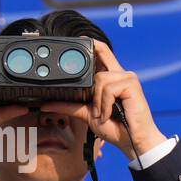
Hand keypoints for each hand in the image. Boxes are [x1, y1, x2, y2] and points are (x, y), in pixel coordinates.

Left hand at [42, 39, 165, 159]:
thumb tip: (46, 104)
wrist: (134, 141)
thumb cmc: (116, 128)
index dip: (92, 44)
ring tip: (103, 115)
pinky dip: (105, 105)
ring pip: (100, 78)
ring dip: (97, 102)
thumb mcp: (88, 115)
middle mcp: (121, 75)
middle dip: (91, 56)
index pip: (103, 54)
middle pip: (103, 53)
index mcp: (112, 79)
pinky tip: (109, 114)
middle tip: (89, 83)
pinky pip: (108, 88)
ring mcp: (127, 78)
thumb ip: (70, 106)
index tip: (81, 39)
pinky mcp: (132, 84)